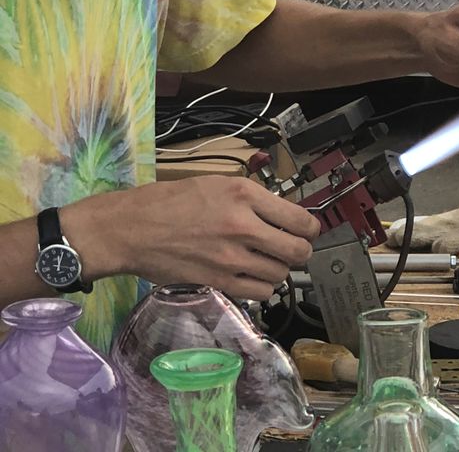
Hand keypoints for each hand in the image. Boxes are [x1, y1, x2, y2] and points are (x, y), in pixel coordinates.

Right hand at [61, 176, 319, 299]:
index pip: (301, 219)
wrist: (130, 229)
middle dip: (301, 252)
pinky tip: (254, 277)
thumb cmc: (167, 201)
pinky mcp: (219, 281)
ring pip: (281, 274)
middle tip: (293, 249)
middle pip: (299, 250)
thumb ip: (252, 198)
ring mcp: (232, 257)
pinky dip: (263, 288)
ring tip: (268, 262)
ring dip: (280, 270)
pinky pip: (261, 292)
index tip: (307, 230)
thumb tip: (282, 214)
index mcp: (244, 194)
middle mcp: (243, 225)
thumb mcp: (215, 183)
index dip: (311, 228)